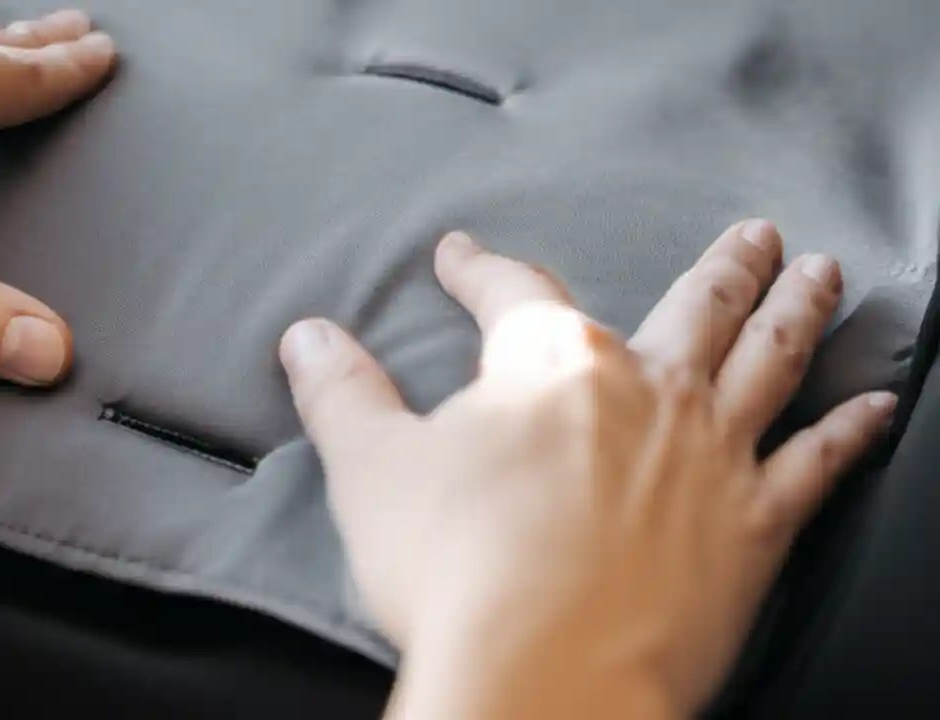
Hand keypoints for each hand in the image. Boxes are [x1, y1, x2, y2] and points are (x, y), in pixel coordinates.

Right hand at [279, 221, 894, 717]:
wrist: (541, 671)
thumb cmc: (455, 569)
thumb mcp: (372, 469)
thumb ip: (341, 392)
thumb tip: (305, 335)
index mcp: (548, 367)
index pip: (513, 291)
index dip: (482, 268)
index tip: (464, 255)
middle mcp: (643, 389)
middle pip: (692, 302)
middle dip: (722, 263)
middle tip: (753, 233)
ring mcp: (708, 452)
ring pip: (766, 356)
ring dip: (795, 307)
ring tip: (819, 270)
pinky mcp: (753, 524)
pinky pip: (816, 463)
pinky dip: (849, 430)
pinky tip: (874, 404)